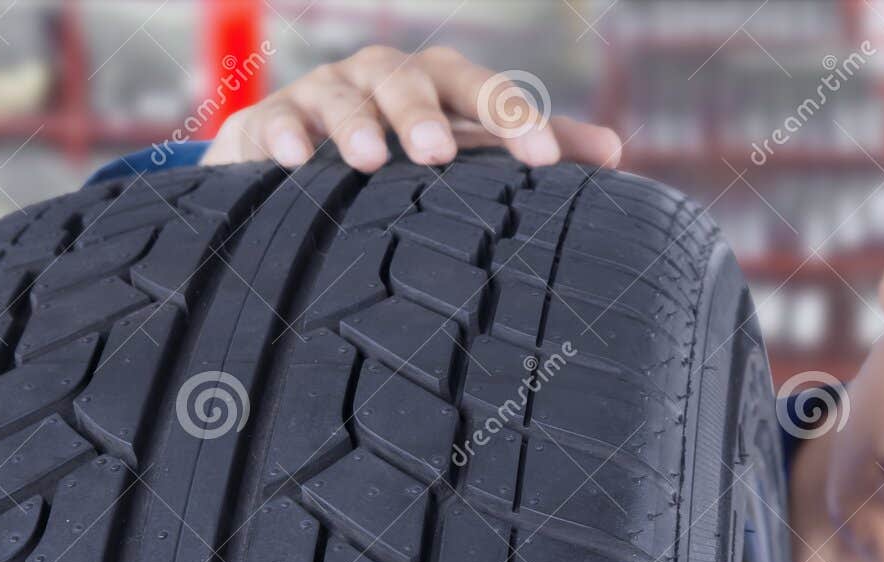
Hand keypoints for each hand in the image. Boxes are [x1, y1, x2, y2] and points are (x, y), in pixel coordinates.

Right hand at [202, 45, 622, 172]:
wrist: (311, 155)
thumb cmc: (406, 150)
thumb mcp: (466, 145)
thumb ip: (529, 145)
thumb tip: (614, 152)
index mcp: (438, 83)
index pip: (481, 90)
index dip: (512, 119)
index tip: (544, 160)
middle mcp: (382, 77)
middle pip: (407, 83)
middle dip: (422, 114)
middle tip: (437, 155)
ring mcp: (324, 93)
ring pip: (341, 99)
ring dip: (356, 126)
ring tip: (370, 160)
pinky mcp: (270, 120)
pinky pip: (275, 123)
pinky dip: (285, 137)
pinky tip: (295, 162)